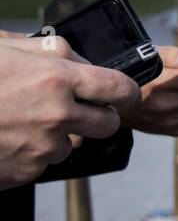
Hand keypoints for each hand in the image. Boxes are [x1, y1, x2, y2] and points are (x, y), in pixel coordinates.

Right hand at [0, 34, 139, 189]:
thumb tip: (78, 59)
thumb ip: (50, 51)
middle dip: (100, 115)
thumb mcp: (5, 48)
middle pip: (109, 124)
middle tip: (78, 108)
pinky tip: (8, 137)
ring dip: (59, 135)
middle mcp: (57, 116)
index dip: (124, 90)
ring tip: (24, 120)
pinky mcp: (26, 172)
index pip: (120, 88)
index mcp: (56, 79)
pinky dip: (32, 153)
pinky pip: (44, 163)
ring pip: (73, 145)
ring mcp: (42, 148)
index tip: (121, 92)